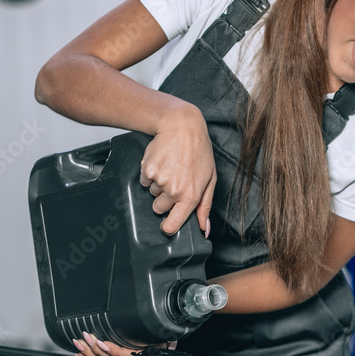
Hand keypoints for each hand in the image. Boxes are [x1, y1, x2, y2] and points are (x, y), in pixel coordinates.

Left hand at [72, 332, 164, 355]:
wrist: (158, 351)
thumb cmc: (156, 345)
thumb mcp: (153, 340)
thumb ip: (143, 338)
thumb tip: (128, 335)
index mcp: (135, 355)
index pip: (120, 354)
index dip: (108, 349)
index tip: (99, 341)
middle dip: (93, 348)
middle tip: (84, 337)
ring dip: (88, 352)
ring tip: (78, 343)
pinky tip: (80, 354)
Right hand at [140, 104, 216, 235]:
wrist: (182, 127)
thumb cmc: (199, 151)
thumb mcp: (210, 179)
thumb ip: (205, 207)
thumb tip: (204, 229)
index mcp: (190, 196)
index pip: (171, 226)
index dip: (168, 226)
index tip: (168, 222)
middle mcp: (174, 191)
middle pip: (159, 209)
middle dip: (164, 199)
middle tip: (174, 181)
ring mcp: (159, 180)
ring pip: (152, 193)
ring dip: (158, 184)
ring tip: (170, 167)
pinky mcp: (147, 170)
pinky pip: (144, 180)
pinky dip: (150, 174)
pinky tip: (161, 162)